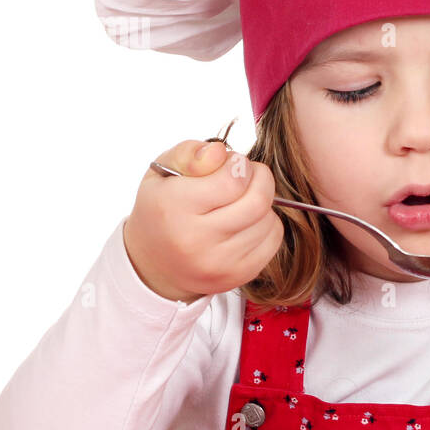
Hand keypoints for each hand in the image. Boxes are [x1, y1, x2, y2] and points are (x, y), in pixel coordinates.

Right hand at [122, 139, 283, 302]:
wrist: (156, 263)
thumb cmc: (164, 207)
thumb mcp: (163, 171)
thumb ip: (190, 153)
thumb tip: (220, 152)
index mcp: (172, 208)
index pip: (231, 180)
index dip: (238, 164)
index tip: (231, 163)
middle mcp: (194, 241)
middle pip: (257, 202)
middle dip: (261, 179)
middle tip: (248, 175)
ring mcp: (218, 263)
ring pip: (268, 220)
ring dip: (263, 202)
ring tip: (241, 200)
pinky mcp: (237, 276)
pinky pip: (273, 239)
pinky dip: (267, 224)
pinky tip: (247, 221)